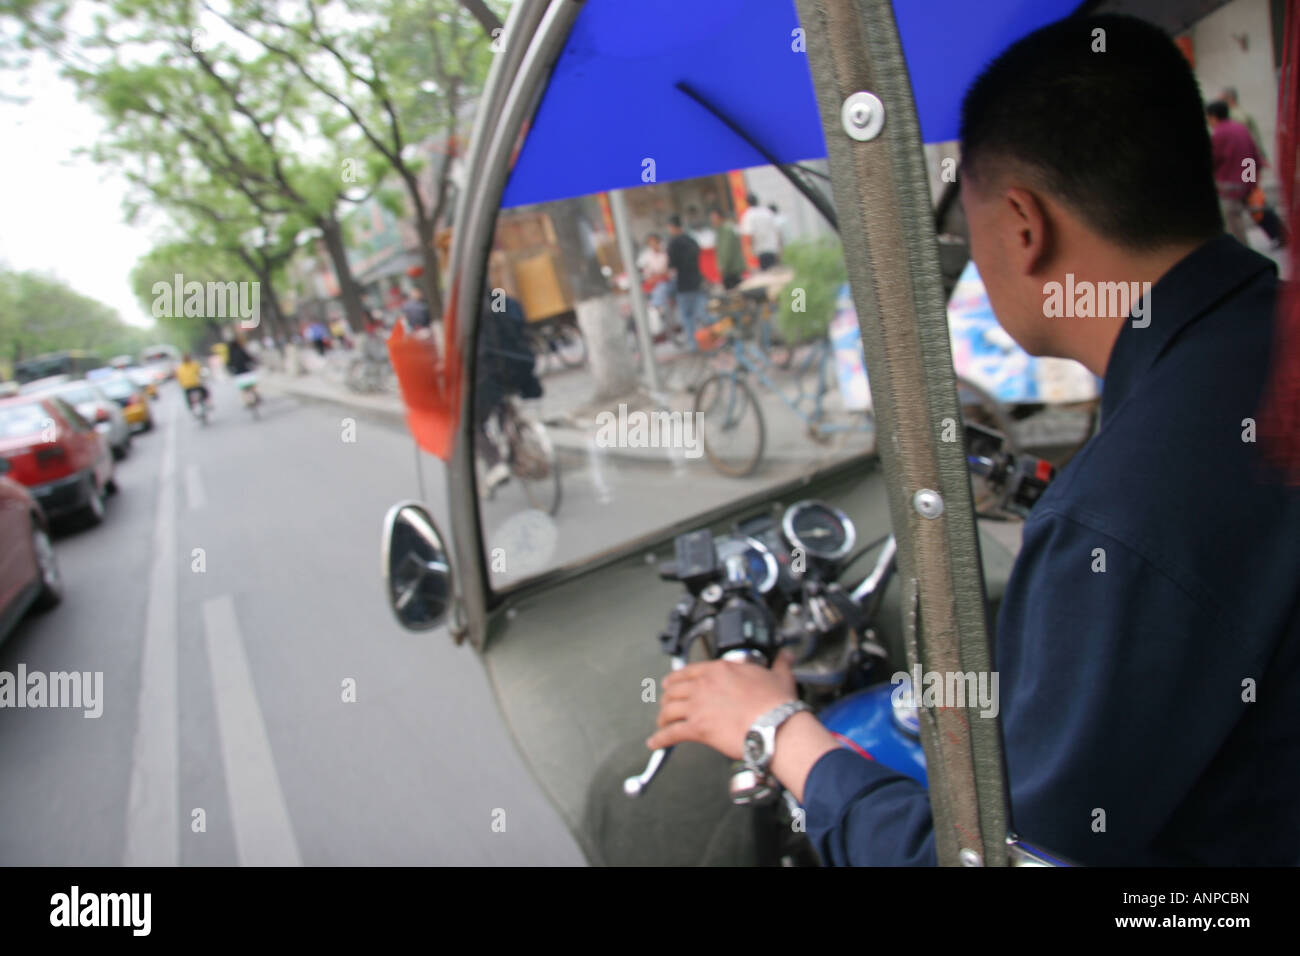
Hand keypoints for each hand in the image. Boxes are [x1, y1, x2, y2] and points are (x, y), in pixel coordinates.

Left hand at [647, 653, 797, 759]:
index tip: (672, 682)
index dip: (677, 678)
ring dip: (662, 717)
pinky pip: (671, 734)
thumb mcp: (780, 677)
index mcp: (720, 670)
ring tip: (661, 723)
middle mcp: (704, 685)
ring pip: (669, 710)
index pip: (689, 671)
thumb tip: (785, 657)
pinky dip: (660, 739)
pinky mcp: (697, 728)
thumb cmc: (777, 704)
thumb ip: (780, 665)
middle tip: (665, 703)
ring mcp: (698, 706)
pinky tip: (654, 743)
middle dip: (667, 698)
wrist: (776, 725)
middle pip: (675, 690)